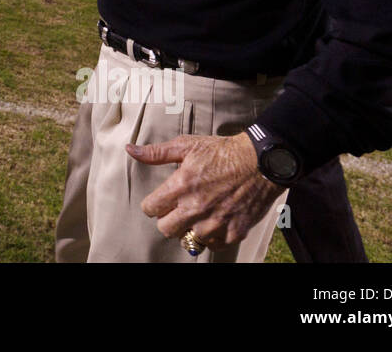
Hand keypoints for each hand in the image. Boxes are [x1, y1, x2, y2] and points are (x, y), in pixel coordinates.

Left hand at [128, 132, 283, 250]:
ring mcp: (216, 222)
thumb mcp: (187, 145)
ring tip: (198, 214)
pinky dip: (212, 236)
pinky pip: (213, 245)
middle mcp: (196, 208)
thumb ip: (156, 153)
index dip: (152, 204)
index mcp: (181, 186)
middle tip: (178, 208)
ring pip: (189, 239)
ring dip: (190, 228)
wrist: (260, 162)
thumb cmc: (222, 151)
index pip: (150, 209)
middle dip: (168, 219)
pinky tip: (214, 221)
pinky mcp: (234, 232)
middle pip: (166, 229)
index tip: (160, 201)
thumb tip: (130, 150)